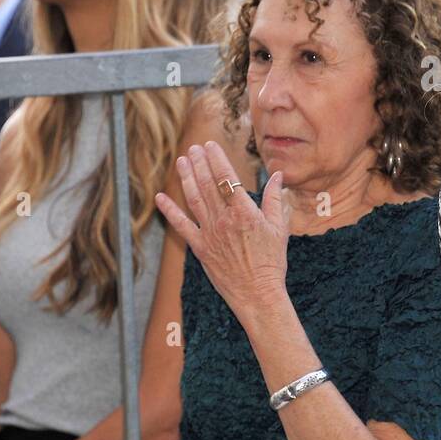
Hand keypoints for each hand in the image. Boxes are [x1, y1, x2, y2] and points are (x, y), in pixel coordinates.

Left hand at [154, 141, 288, 324]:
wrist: (258, 294)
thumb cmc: (272, 262)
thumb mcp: (280, 228)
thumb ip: (275, 199)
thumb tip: (278, 176)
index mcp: (245, 212)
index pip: (226, 178)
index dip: (217, 159)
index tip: (210, 145)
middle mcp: (224, 220)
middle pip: (207, 185)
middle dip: (199, 163)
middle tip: (193, 148)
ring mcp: (210, 234)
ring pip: (194, 200)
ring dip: (186, 179)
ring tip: (181, 162)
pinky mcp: (200, 249)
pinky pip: (182, 226)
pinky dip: (170, 211)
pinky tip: (161, 198)